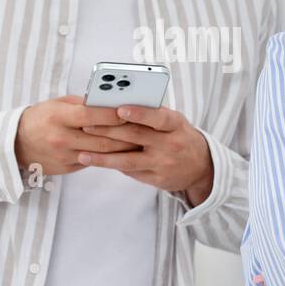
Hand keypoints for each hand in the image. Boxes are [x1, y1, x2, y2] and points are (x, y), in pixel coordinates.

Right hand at [14, 94, 140, 176]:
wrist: (15, 144)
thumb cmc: (40, 118)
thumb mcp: (57, 104)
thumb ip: (82, 104)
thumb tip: (109, 102)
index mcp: (60, 117)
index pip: (92, 115)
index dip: (114, 114)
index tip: (132, 109)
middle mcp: (62, 138)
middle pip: (102, 138)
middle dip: (126, 134)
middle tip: (145, 129)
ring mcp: (65, 155)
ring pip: (101, 154)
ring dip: (123, 149)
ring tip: (141, 142)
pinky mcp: (67, 168)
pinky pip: (93, 162)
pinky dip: (109, 158)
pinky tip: (123, 154)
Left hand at [79, 104, 213, 202]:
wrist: (201, 167)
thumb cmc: (180, 136)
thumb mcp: (174, 121)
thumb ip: (152, 114)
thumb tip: (119, 105)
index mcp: (175, 125)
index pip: (158, 117)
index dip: (139, 113)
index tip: (119, 109)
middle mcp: (170, 144)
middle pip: (136, 137)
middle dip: (109, 131)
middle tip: (86, 126)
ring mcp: (163, 164)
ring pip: (129, 160)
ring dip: (103, 157)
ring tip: (83, 154)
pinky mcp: (156, 179)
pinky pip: (130, 172)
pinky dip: (113, 165)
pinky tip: (96, 161)